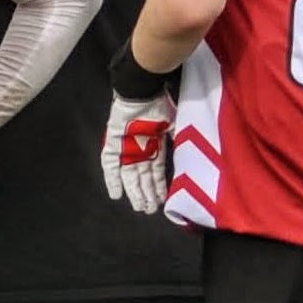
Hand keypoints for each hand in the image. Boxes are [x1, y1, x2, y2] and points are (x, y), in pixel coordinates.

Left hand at [100, 90, 174, 214]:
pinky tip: (116, 194)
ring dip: (135, 191)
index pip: (155, 171)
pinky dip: (113, 180)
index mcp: (154, 145)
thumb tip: (192, 158)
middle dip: (147, 193)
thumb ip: (179, 141)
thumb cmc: (160, 106)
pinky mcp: (113, 144)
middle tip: (149, 210)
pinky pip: (111, 165)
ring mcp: (126, 148)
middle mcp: (140, 149)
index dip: (158, 186)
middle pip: (142, 177)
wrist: (142, 92)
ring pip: (129, 175)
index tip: (162, 200)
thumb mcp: (175, 126)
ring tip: (140, 207)